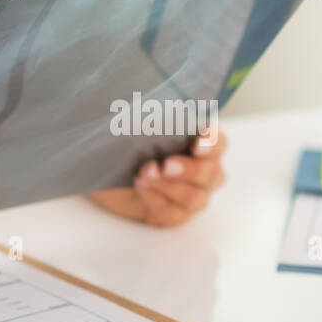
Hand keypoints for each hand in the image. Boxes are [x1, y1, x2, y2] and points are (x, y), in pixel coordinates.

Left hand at [89, 127, 226, 226]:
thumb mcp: (137, 124)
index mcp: (201, 144)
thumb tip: (159, 106)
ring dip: (167, 186)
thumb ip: (155, 118)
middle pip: (211, 174)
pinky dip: (156, 201)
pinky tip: (141, 188)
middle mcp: (203, 171)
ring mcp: (191, 195)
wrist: (102, 168)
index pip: (219, 143)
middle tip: (165, 165)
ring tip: (143, 174)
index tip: (197, 144)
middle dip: (188, 170)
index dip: (212, 144)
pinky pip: (174, 215)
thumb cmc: (125, 143)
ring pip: (194, 198)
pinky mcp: (173, 214)